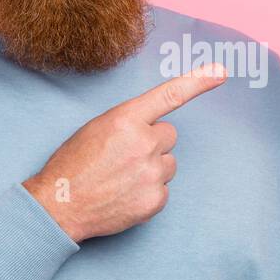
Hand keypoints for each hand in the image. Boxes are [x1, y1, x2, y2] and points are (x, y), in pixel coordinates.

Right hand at [23, 63, 227, 242]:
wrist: (59, 206)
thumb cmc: (73, 164)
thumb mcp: (96, 128)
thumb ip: (129, 122)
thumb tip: (154, 128)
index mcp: (125, 119)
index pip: (169, 95)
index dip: (198, 82)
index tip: (220, 72)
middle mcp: (143, 143)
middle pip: (169, 135)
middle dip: (153, 143)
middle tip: (124, 157)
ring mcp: (151, 173)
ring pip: (169, 163)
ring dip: (152, 168)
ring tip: (122, 178)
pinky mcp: (155, 200)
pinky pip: (164, 189)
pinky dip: (148, 192)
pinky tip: (125, 195)